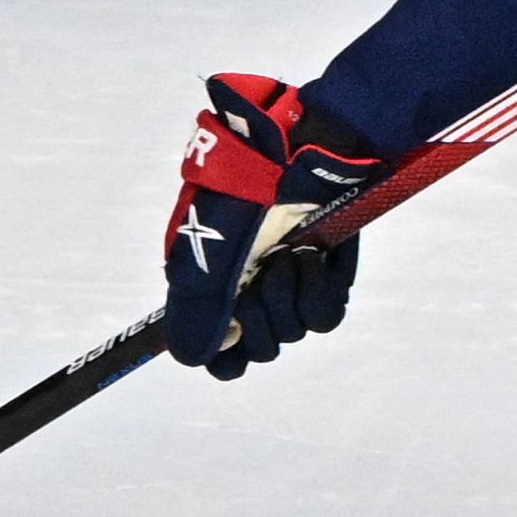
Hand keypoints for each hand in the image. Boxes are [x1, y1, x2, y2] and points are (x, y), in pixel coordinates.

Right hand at [159, 74, 389, 377]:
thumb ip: (195, 309)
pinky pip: (326, 315)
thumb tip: (189, 356)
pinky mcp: (327, 278)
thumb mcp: (203, 253)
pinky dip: (316, 288)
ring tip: (286, 255)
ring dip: (288, 296)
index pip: (222, 354)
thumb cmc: (239, 198)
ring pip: (294, 332)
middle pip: (261, 349)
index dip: (226, 357)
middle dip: (260, 317)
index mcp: (216, 290)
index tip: (230, 339)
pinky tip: (308, 255)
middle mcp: (253, 293)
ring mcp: (291, 287)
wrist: (293, 159)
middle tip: (259, 274)